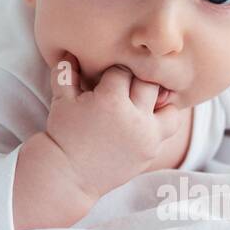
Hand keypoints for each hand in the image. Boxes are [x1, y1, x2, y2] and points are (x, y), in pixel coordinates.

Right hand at [44, 52, 187, 198]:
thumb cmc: (62, 135)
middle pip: (149, 83)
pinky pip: (166, 130)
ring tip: (142, 103)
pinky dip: (159, 121)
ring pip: (169, 107)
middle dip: (136, 82)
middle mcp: (135, 118)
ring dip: (158, 102)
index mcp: (112, 101)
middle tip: (123, 87)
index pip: (122, 71)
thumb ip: (66, 72)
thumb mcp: (61, 101)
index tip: (104, 79)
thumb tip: (70, 53)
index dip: (111, 72)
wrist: (68, 175)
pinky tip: (144, 119)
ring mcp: (146, 137)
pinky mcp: (150, 153)